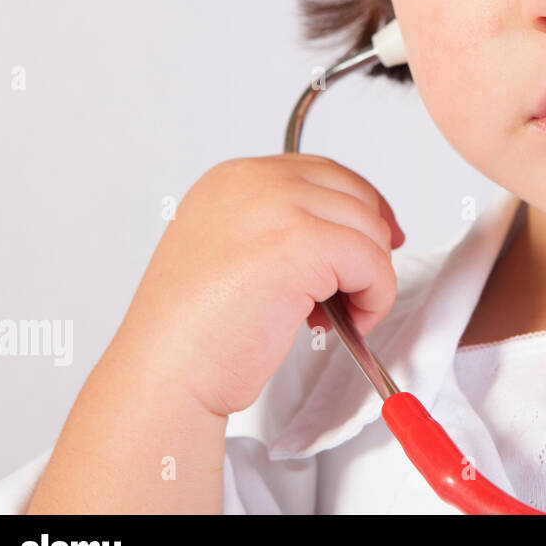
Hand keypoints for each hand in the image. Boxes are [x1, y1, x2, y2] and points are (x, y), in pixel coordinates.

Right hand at [117, 154, 405, 418]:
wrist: (167, 372)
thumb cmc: (196, 332)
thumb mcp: (234, 251)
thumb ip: (282, 228)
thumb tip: (349, 231)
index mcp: (233, 179)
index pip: (323, 173)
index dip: (360, 208)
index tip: (378, 241)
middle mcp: (254, 182)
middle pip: (354, 194)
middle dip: (369, 244)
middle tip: (357, 289)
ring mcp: (278, 207)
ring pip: (370, 229)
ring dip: (371, 277)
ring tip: (339, 314)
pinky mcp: (303, 244)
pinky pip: (373, 263)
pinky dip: (376, 297)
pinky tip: (350, 322)